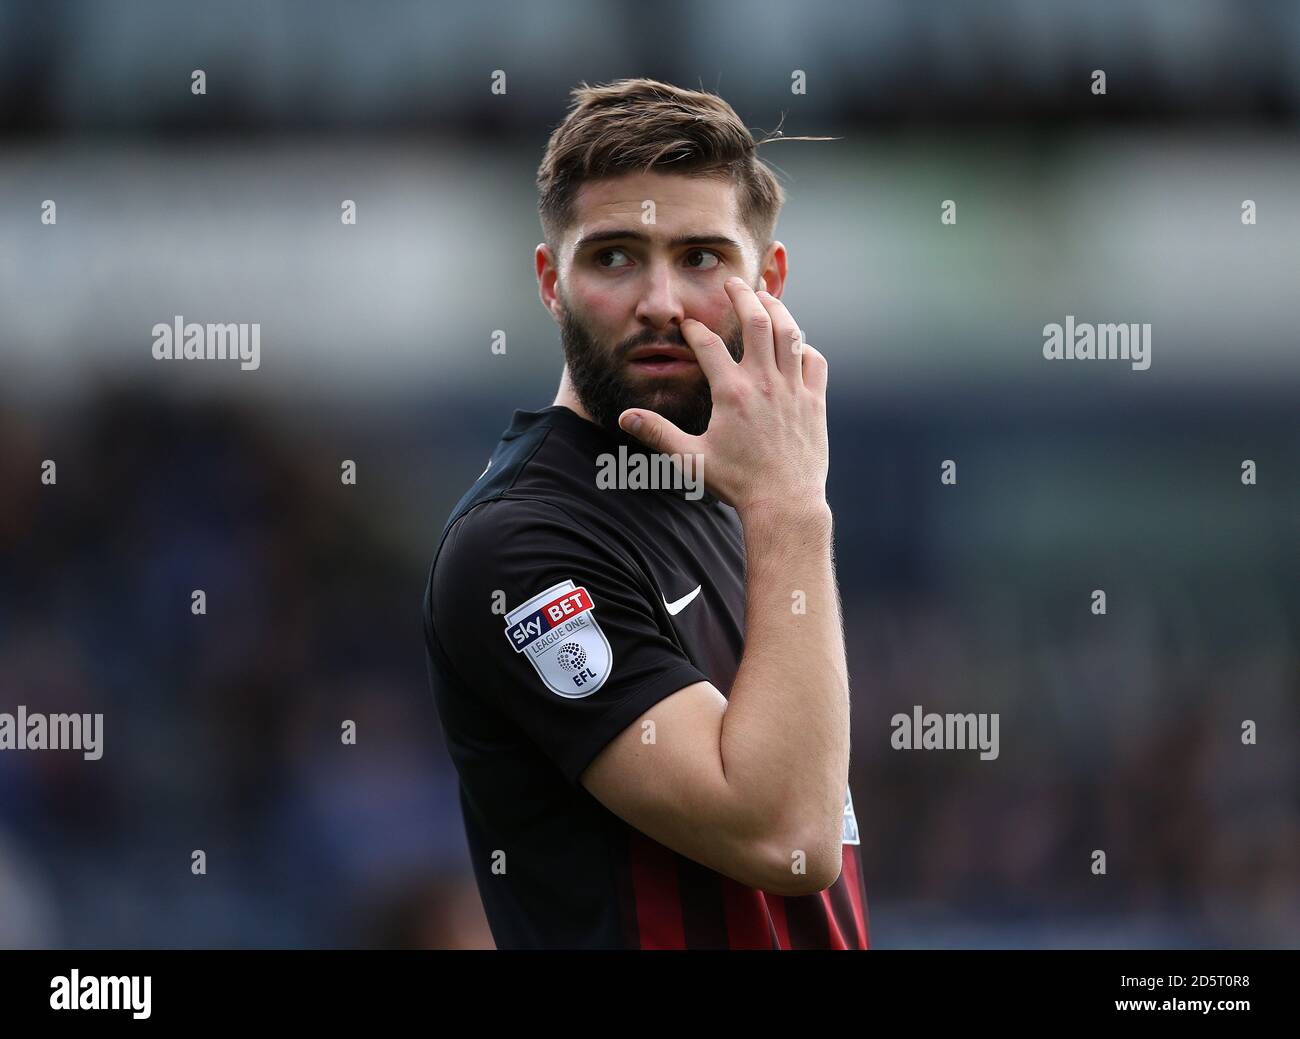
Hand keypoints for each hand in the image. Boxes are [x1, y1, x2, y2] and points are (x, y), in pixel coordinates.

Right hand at [617, 277, 828, 514]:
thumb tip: (624, 418)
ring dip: (777, 309)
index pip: (707, 345)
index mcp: (732, 393)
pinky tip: (795, 344)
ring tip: (765, 297)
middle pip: (756, 321)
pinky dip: (804, 347)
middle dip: (743, 295)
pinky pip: (814, 361)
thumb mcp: (691, 459)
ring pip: (789, 333)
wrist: (785, 503)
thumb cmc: (737, 483)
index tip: (687, 326)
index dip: (693, 330)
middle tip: (732, 282)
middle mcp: (764, 383)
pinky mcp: (814, 402)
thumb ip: (658, 434)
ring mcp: (793, 389)